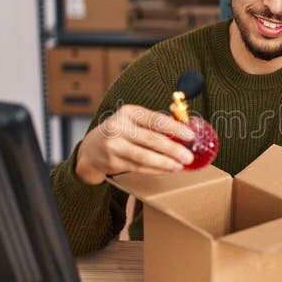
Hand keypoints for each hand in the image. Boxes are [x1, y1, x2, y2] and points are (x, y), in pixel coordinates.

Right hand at [75, 104, 195, 184]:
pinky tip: (167, 169)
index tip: (190, 135)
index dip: (174, 128)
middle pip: (151, 139)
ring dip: (165, 163)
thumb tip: (185, 131)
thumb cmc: (121, 132)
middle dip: (173, 149)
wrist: (92, 148)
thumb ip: (156, 124)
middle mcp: (119, 127)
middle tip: (188, 156)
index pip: (155, 120)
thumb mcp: (134, 120)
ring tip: (180, 165)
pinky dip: (156, 169)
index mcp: (128, 112)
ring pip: (145, 157)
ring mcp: (114, 145)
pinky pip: (139, 167)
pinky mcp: (113, 162)